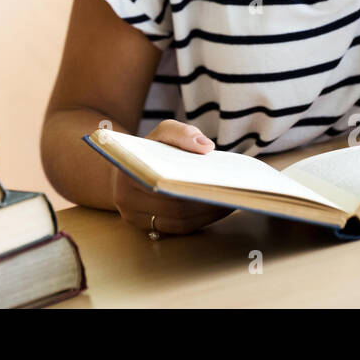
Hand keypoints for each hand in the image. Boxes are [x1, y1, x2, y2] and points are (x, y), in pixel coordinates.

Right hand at [112, 120, 233, 235]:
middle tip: (233, 194)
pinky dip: (201, 220)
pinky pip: (178, 228)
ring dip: (207, 214)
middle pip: (174, 209)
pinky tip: (218, 208)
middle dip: (206, 203)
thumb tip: (207, 147)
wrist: (131, 166)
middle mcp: (126, 200)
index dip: (192, 187)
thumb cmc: (151, 148)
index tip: (219, 181)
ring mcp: (135, 218)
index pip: (164, 185)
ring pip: (178, 223)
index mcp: (128, 172)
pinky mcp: (147, 228)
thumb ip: (182, 133)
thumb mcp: (164, 131)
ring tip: (231, 201)